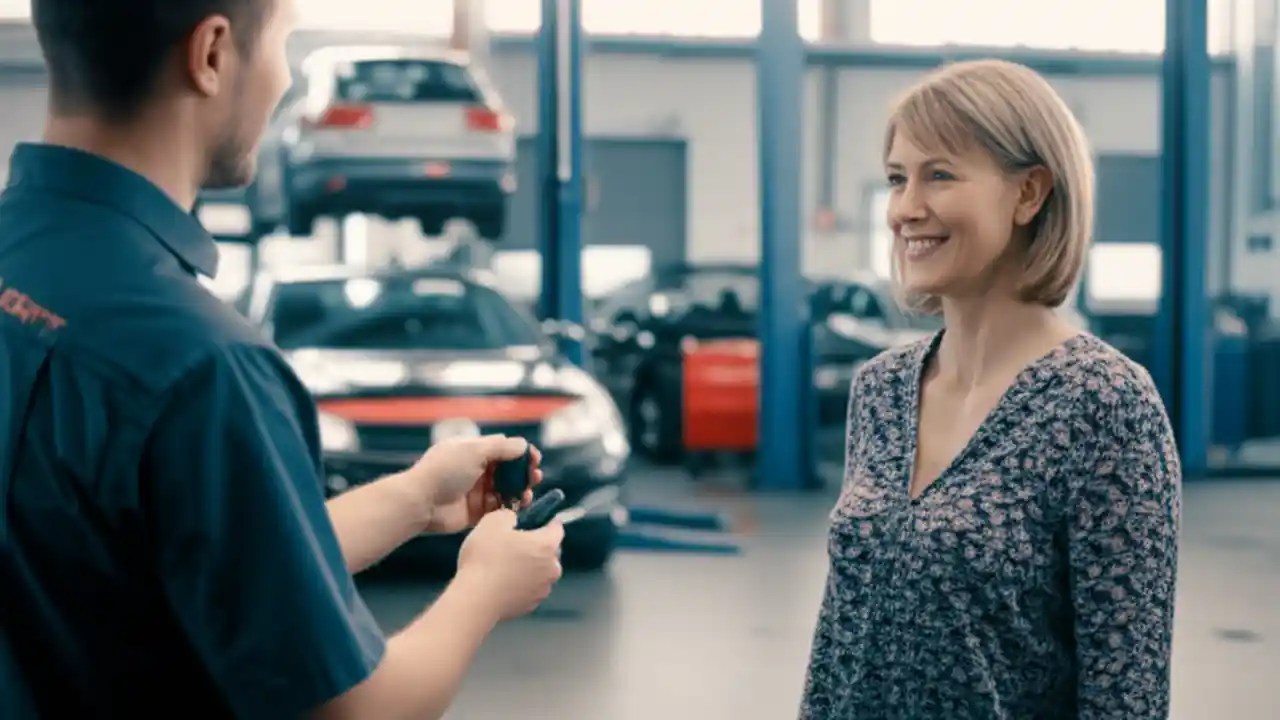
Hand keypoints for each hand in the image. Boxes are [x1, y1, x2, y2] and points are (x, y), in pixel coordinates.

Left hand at [401, 434, 542, 534]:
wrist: (421, 502)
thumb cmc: (444, 471)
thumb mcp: (474, 450)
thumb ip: (501, 447)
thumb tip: (523, 445)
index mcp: (474, 451)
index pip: (504, 449)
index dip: (521, 454)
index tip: (535, 459)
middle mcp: (476, 470)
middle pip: (508, 471)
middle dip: (524, 474)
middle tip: (535, 478)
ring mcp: (476, 492)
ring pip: (506, 490)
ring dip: (520, 491)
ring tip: (527, 495)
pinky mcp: (476, 512)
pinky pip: (498, 509)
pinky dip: (510, 507)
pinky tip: (516, 506)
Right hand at [456, 510, 564, 621]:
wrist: (476, 600)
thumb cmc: (486, 557)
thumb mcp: (492, 522)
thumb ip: (509, 516)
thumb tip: (514, 520)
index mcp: (547, 546)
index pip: (557, 528)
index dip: (546, 522)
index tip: (533, 520)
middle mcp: (552, 569)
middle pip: (551, 552)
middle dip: (538, 546)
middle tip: (515, 544)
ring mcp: (543, 590)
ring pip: (542, 572)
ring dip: (531, 567)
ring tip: (508, 567)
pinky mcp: (531, 606)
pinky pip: (531, 589)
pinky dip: (523, 585)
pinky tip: (505, 584)